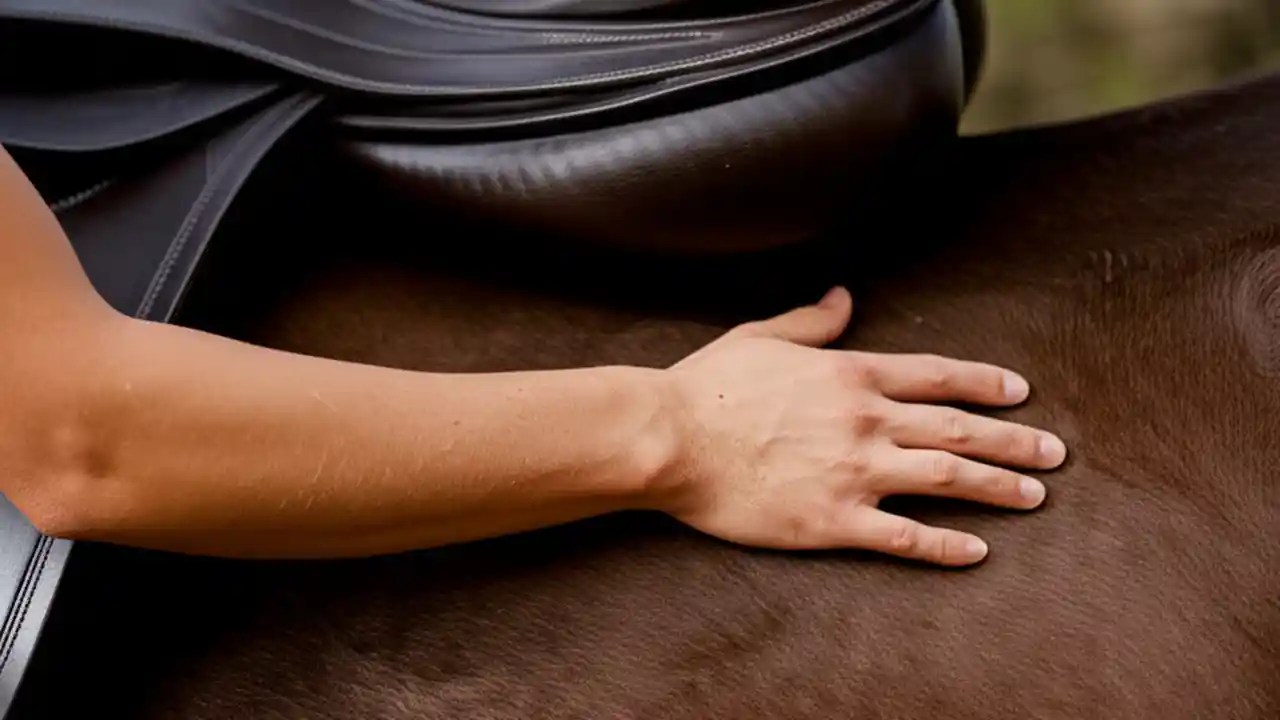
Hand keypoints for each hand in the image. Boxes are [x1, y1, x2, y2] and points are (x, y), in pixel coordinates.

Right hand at [659, 286, 1065, 565]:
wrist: (670, 439)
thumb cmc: (710, 386)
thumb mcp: (762, 337)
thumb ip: (812, 321)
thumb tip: (844, 297)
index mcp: (851, 375)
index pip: (938, 377)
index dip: (987, 384)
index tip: (1020, 393)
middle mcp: (866, 422)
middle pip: (958, 430)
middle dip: (1013, 441)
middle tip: (1053, 453)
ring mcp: (854, 473)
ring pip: (946, 480)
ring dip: (997, 488)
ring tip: (1035, 497)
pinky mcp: (832, 520)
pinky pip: (904, 537)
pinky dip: (946, 546)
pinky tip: (977, 551)